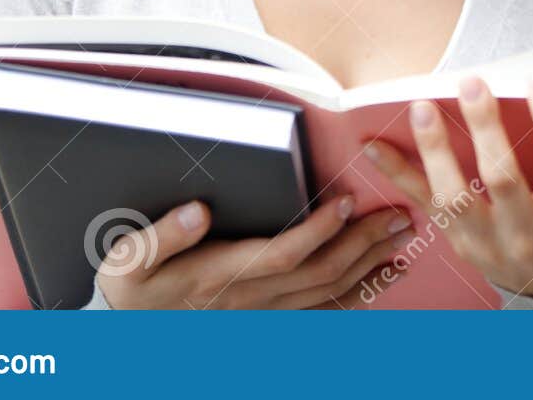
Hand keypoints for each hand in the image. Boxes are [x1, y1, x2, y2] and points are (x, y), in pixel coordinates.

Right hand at [94, 195, 413, 308]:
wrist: (130, 331)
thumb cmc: (132, 286)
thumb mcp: (129, 258)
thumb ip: (163, 235)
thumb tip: (197, 211)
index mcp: (221, 274)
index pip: (281, 254)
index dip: (317, 231)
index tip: (345, 201)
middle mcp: (251, 297)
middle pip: (320, 272)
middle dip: (363, 242)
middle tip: (399, 213)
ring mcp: (265, 312)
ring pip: (329, 292)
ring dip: (370, 264)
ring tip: (403, 236)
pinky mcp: (273, 317)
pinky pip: (325, 310)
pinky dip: (360, 292)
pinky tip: (384, 274)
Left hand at [361, 71, 532, 300]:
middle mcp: (524, 233)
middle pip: (501, 178)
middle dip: (484, 129)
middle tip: (472, 84)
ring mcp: (486, 241)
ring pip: (455, 196)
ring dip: (435, 151)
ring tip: (421, 107)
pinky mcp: (459, 242)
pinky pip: (424, 208)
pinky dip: (397, 176)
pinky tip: (373, 145)